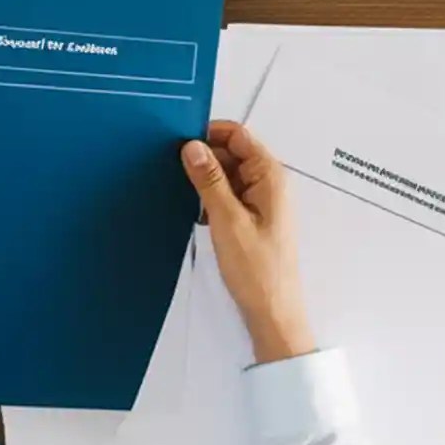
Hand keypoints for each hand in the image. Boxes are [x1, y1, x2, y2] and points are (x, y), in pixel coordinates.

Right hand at [181, 121, 314, 363]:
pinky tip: (196, 214)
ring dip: (204, 181)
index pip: (238, 136)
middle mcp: (267, 184)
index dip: (209, 133)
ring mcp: (259, 201)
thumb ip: (210, 181)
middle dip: (203, 158)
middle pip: (231, 153)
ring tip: (185, 196)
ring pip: (226, 175)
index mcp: (270, 177)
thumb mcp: (227, 221)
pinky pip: (225, 196)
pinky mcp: (249, 218)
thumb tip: (193, 148)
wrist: (271, 311)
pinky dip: (209, 199)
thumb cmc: (259, 272)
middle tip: (174, 170)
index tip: (180, 142)